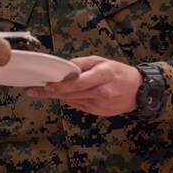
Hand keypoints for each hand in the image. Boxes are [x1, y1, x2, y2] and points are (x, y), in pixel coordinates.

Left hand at [28, 56, 142, 115]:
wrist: (138, 91)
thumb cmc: (117, 72)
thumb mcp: (101, 61)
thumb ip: (81, 64)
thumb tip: (64, 67)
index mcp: (104, 75)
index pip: (78, 82)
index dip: (60, 85)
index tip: (45, 85)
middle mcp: (102, 91)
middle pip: (72, 93)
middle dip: (52, 92)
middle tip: (34, 90)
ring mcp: (100, 104)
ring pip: (73, 101)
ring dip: (58, 97)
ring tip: (42, 92)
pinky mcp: (98, 112)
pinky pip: (78, 105)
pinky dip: (69, 100)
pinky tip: (62, 95)